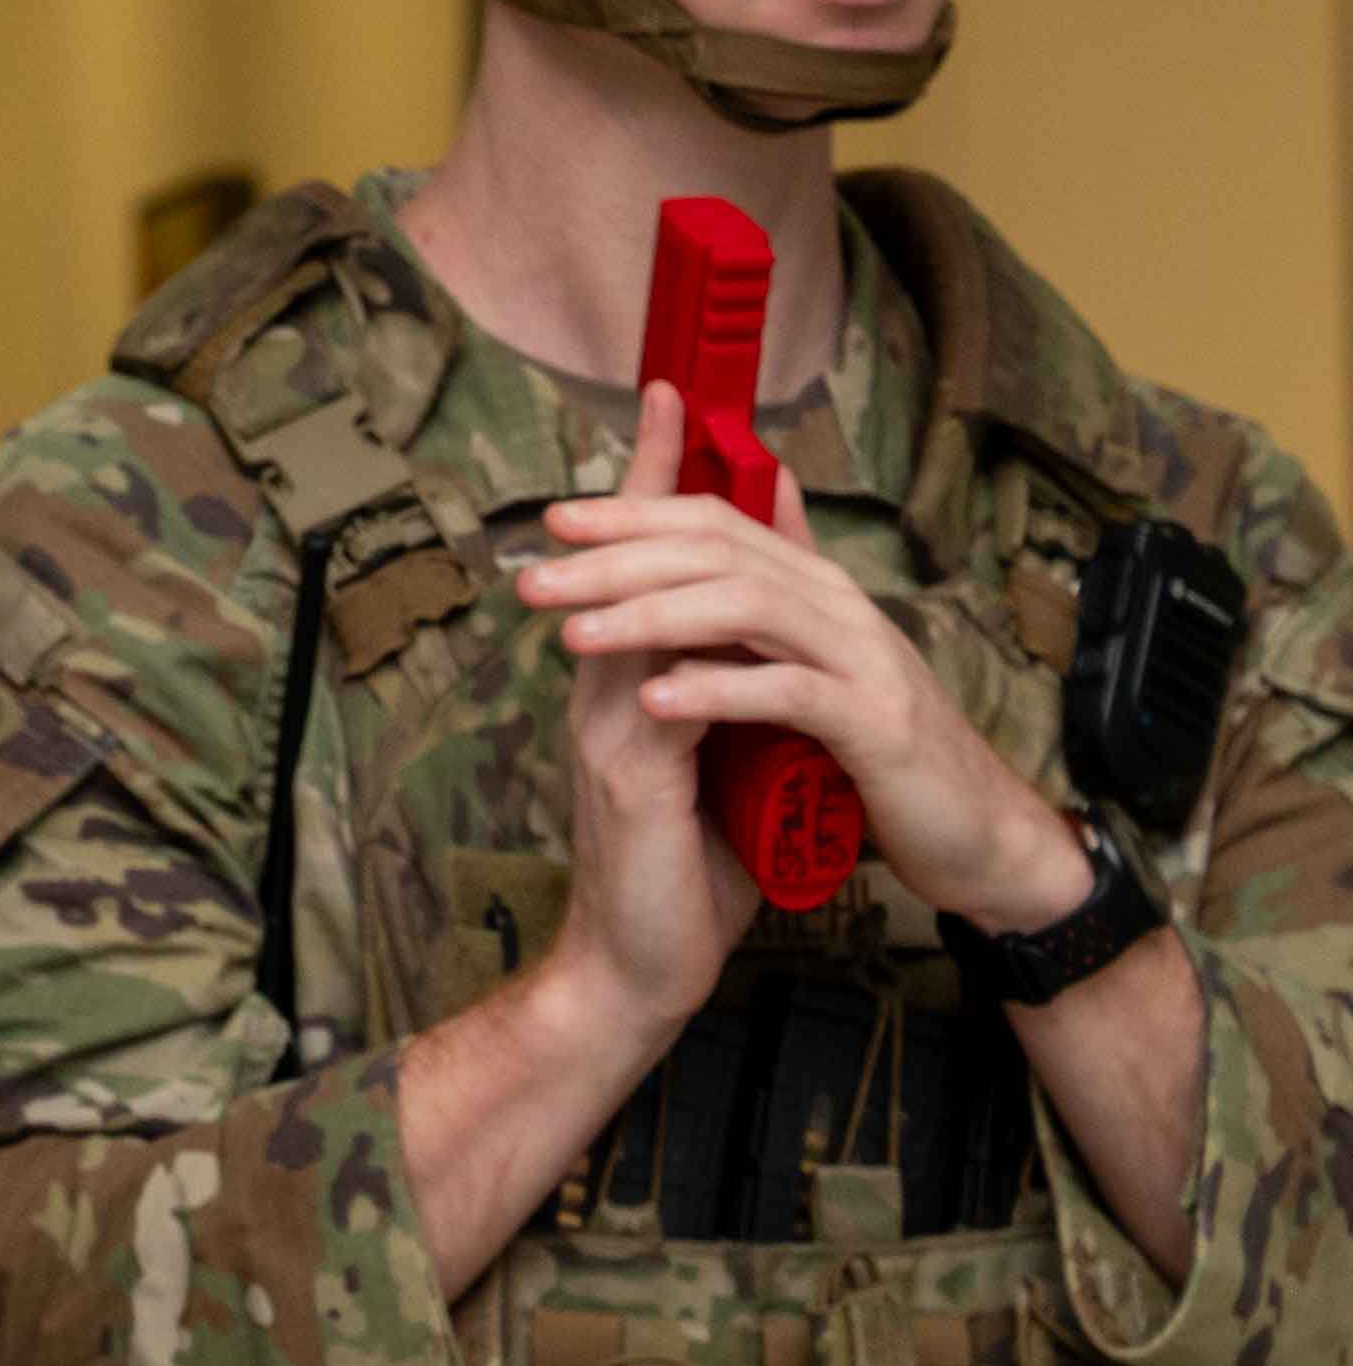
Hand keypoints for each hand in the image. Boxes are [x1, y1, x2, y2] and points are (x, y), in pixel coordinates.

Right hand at [515, 381, 763, 1053]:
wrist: (642, 970)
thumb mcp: (723, 766)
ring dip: (657, 529)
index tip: (680, 406)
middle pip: (621, 564)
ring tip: (684, 459)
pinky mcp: (626, 772)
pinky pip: (658, 681)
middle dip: (652, 476)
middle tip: (675, 395)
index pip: (642, 570)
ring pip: (631, 605)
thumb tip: (761, 627)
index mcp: (628, 688)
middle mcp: (604, 693)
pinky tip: (711, 586)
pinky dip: (684, 630)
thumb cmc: (685, 874)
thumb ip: (730, 694)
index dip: (658, 487)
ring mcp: (606, 728)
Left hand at [519, 390, 1093, 934]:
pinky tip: (654, 698)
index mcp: (814, 589)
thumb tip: (738, 512)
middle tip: (535, 579)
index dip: (633, 513)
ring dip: (651, 616)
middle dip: (617, 560)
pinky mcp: (877, 726)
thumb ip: (769, 594)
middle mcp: (840, 607)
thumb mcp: (812, 664)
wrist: (974, 836)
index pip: (714, 523)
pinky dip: (718, 689)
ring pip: (746, 609)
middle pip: (716, 555)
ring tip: (573, 637)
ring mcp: (863, 661)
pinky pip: (789, 693)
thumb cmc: (877, 750)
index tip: (551, 521)